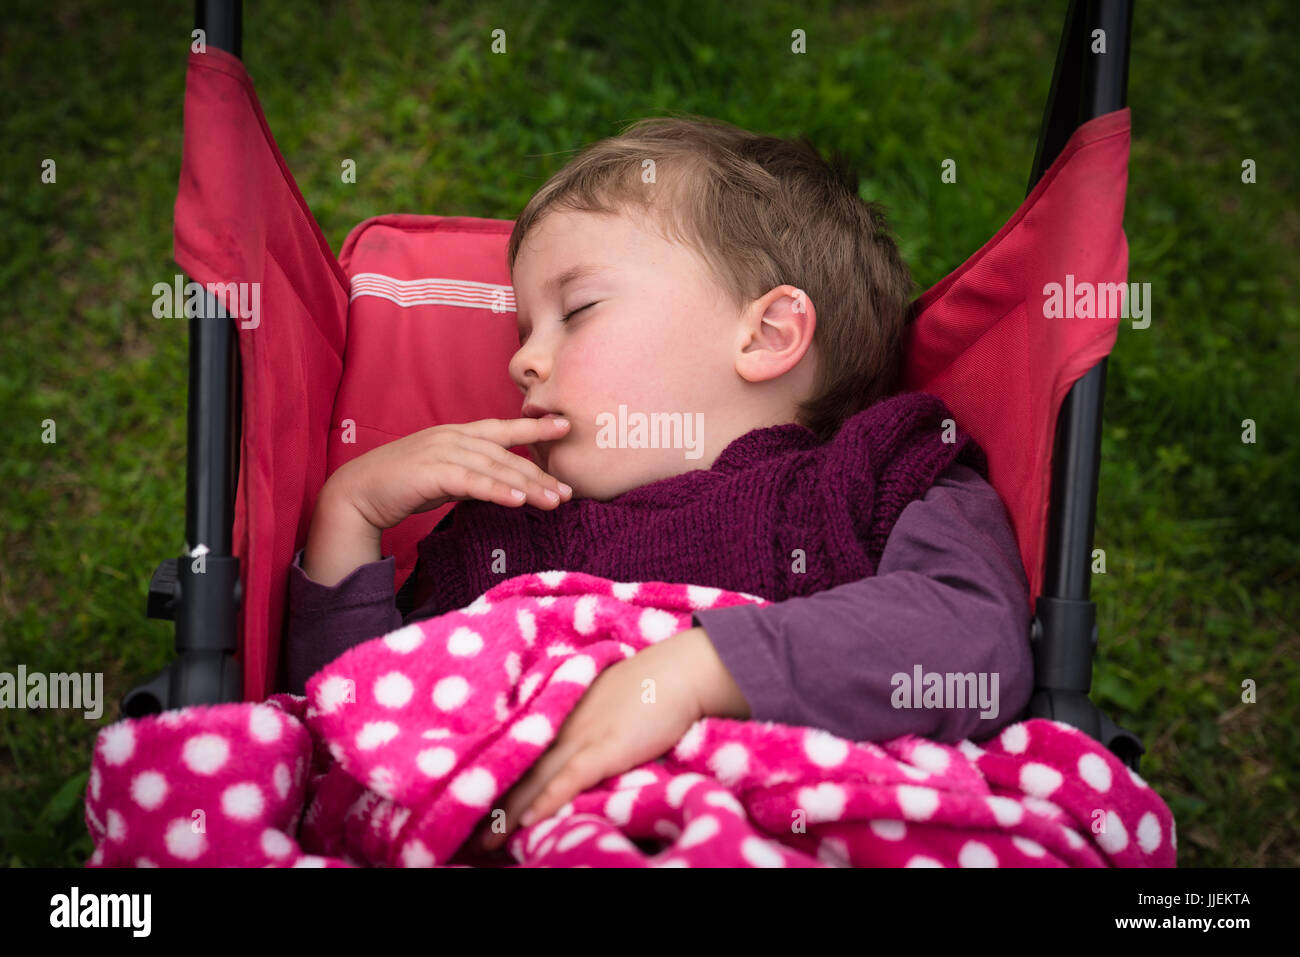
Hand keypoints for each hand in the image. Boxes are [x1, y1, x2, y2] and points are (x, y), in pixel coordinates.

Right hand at [333, 416, 573, 530]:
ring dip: (527, 486)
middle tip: (568, 490)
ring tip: (554, 500)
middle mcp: (454, 438)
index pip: (504, 428)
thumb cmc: (402, 485)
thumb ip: (473, 475)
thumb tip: (502, 486)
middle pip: (506, 455)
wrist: (357, 493)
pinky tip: (518, 501)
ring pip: (495, 469)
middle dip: (540, 473)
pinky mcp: (432, 472)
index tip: (565, 426)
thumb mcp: (445, 476)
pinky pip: (472, 482)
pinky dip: (497, 490)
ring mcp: (442, 452)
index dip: (535, 427)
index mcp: (458, 434)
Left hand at [470, 628, 719, 853]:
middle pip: (518, 770)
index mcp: (559, 711)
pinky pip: (567, 780)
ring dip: (508, 814)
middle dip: (491, 804)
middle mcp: (560, 725)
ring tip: (484, 841)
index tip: (475, 797)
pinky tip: (529, 822)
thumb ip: (584, 717)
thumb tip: (580, 737)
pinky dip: (547, 801)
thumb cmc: (650, 682)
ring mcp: (579, 737)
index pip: (519, 748)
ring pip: (533, 781)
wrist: (679, 672)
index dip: (496, 776)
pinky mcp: (603, 749)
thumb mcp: (605, 697)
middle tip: (467, 831)